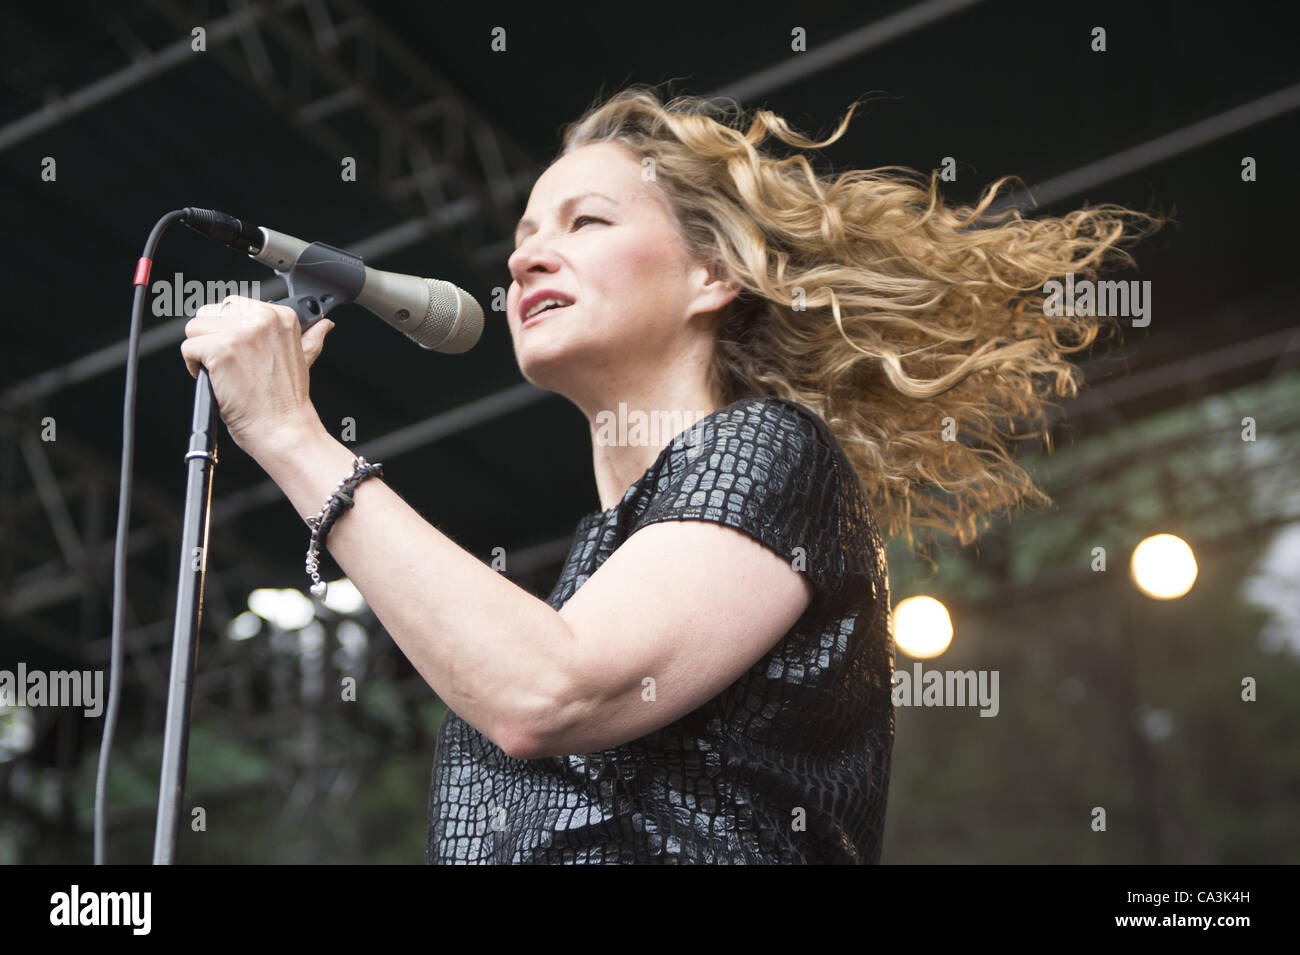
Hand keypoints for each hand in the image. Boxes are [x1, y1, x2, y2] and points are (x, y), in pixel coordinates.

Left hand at [181, 296, 332, 456]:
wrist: (283, 429)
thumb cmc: (288, 401)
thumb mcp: (304, 360)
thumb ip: (311, 337)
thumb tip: (324, 324)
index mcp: (281, 316)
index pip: (233, 305)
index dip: (229, 329)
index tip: (239, 351)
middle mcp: (262, 319)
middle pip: (210, 313)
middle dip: (211, 337)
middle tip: (230, 364)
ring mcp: (240, 333)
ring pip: (195, 328)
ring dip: (201, 351)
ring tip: (222, 372)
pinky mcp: (220, 350)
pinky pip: (188, 348)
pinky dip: (193, 366)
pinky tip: (215, 380)